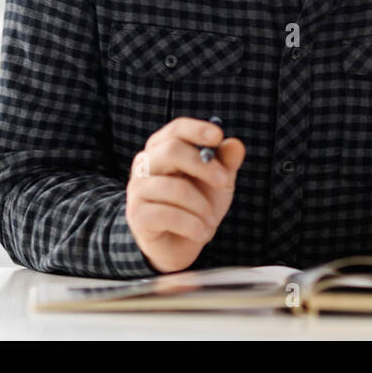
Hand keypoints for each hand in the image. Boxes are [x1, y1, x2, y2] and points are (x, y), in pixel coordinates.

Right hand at [126, 117, 245, 272]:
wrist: (181, 244)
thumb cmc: (198, 205)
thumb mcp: (218, 182)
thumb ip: (227, 162)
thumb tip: (234, 144)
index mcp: (164, 148)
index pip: (177, 129)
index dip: (197, 129)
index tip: (218, 136)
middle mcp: (145, 164)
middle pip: (171, 150)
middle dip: (204, 166)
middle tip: (225, 182)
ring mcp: (137, 189)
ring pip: (174, 187)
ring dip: (202, 205)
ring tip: (211, 220)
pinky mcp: (137, 215)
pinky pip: (168, 215)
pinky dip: (193, 226)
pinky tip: (201, 233)